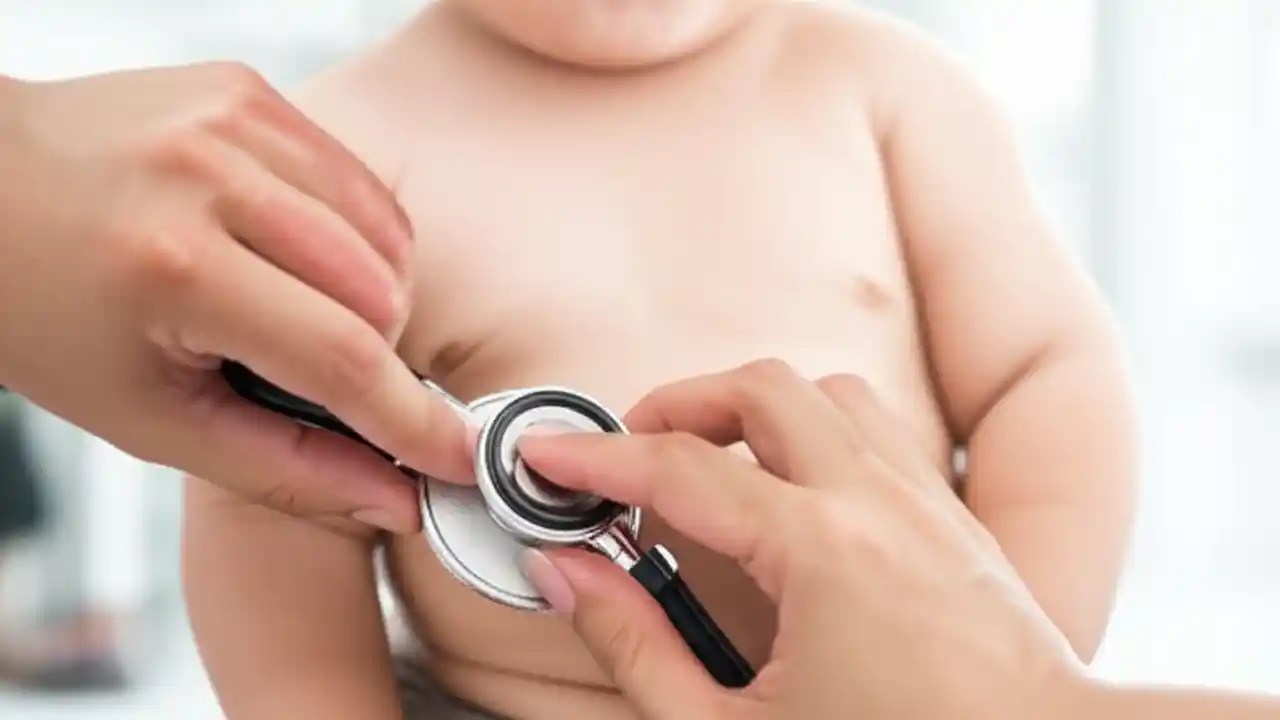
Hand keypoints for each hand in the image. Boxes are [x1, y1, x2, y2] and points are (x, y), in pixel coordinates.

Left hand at [0, 66, 468, 533]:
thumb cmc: (44, 313)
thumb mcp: (149, 419)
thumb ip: (283, 468)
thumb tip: (394, 498)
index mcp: (173, 269)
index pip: (339, 357)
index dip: (410, 420)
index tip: (459, 456)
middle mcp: (207, 177)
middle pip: (377, 291)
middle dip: (375, 355)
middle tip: (320, 377)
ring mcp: (231, 121)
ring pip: (383, 232)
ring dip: (373, 294)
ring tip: (306, 314)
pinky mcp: (247, 89)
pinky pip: (356, 178)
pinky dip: (356, 232)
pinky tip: (305, 255)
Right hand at [517, 360, 1086, 719]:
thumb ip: (636, 647)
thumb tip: (569, 574)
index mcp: (819, 551)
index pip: (677, 468)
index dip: (593, 457)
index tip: (544, 457)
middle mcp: (878, 503)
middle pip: (761, 388)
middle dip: (678, 403)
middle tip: (627, 455)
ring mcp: (926, 502)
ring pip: (828, 391)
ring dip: (755, 409)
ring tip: (709, 464)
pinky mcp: (953, 518)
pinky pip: (877, 429)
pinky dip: (816, 430)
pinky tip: (792, 491)